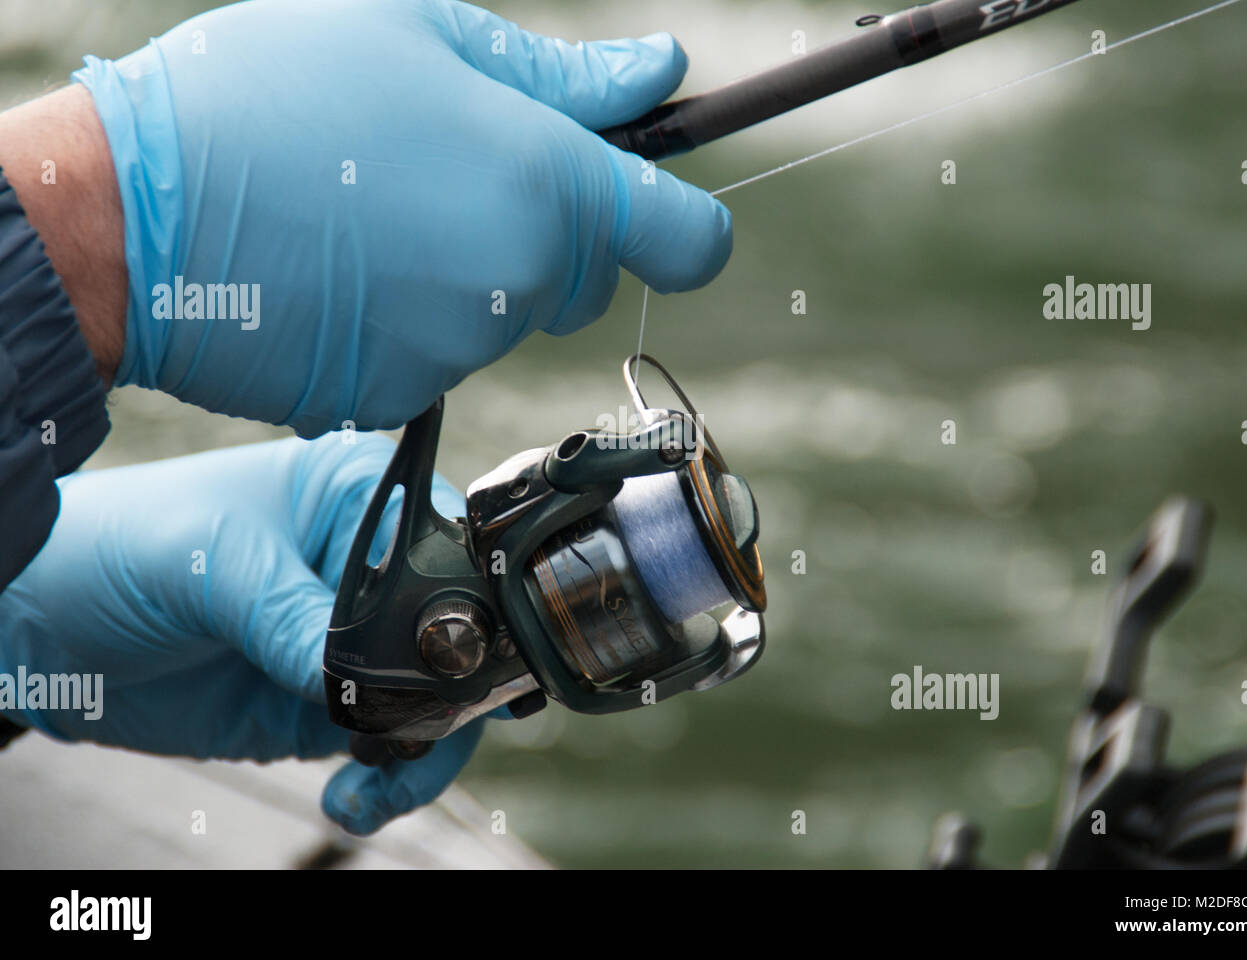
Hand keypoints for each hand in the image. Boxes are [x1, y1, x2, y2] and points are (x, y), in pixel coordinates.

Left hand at [0, 435, 493, 834]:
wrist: (43, 624)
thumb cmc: (121, 546)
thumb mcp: (209, 565)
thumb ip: (290, 616)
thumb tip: (358, 681)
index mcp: (362, 496)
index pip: (448, 553)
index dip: (456, 616)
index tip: (436, 676)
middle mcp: (370, 566)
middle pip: (457, 636)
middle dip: (448, 699)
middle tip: (407, 740)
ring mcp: (351, 637)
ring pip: (433, 700)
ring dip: (422, 752)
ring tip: (373, 785)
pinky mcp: (323, 699)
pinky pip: (384, 744)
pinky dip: (387, 781)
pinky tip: (351, 798)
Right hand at [73, 0, 731, 436]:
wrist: (130, 213)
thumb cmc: (269, 95)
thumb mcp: (420, 36)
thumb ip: (560, 74)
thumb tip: (662, 73)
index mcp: (544, 188)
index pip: (688, 240)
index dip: (686, 224)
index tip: (659, 207)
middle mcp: (519, 286)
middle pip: (591, 276)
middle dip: (555, 232)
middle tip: (457, 166)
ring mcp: (459, 352)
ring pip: (512, 314)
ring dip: (475, 269)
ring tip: (379, 206)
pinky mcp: (400, 396)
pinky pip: (443, 354)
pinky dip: (415, 319)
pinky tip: (349, 267)